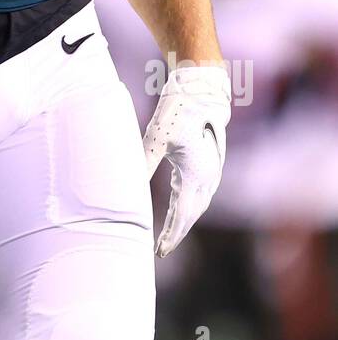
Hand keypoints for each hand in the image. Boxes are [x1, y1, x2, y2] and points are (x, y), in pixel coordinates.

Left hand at [143, 65, 230, 257]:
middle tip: (161, 250)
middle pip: (192, 214)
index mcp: (196, 175)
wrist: (202, 87)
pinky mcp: (209, 160)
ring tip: (168, 235)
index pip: (183, 215)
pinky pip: (199, 191)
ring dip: (184, 220)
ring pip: (198, 204)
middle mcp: (208, 176)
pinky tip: (179, 207)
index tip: (160, 252)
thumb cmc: (179, 109)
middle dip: (177, 233)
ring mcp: (212, 169)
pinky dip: (189, 205)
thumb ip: (143, 163)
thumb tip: (127, 187)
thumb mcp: (157, 137)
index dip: (171, 236)